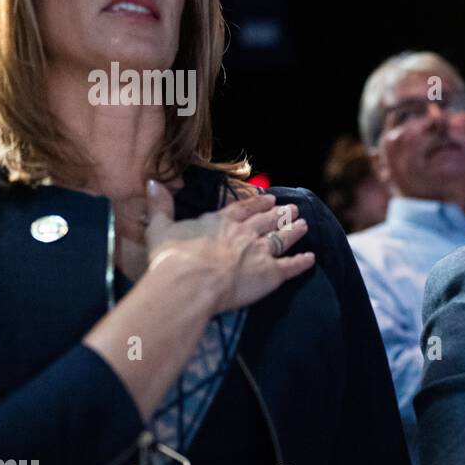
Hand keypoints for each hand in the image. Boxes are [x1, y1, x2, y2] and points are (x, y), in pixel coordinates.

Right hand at [143, 180, 314, 313]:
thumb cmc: (172, 258)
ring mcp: (260, 251)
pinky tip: (311, 259)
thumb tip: (152, 182)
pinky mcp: (271, 273)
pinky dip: (302, 262)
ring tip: (304, 225)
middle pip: (266, 221)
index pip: (243, 209)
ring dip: (294, 231)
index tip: (268, 198)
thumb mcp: (160, 228)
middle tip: (291, 209)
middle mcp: (244, 233)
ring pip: (282, 238)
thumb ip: (160, 205)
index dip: (256, 204)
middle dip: (279, 215)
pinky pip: (291, 266)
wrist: (191, 282)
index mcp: (221, 221)